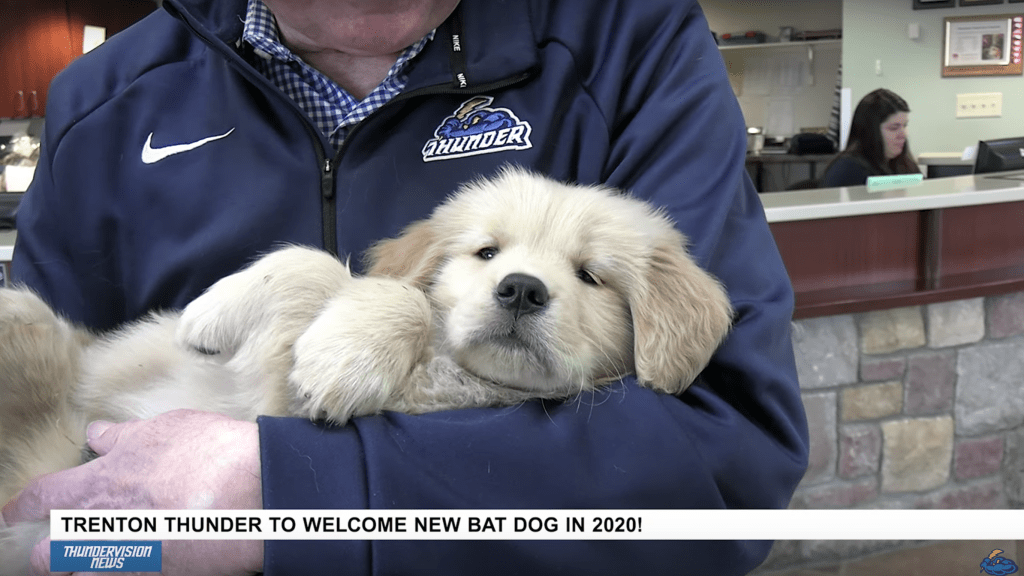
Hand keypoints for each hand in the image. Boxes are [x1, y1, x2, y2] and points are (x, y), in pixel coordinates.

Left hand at [1, 410, 263, 575]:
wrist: (253, 494)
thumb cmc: (210, 453)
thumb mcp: (165, 428)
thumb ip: (124, 436)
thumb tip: (99, 436)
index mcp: (99, 483)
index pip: (42, 497)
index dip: (20, 506)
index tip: (12, 513)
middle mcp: (103, 526)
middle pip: (50, 553)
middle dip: (45, 551)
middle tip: (49, 547)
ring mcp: (128, 558)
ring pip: (80, 574)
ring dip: (80, 566)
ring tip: (88, 560)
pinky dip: (117, 572)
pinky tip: (131, 564)